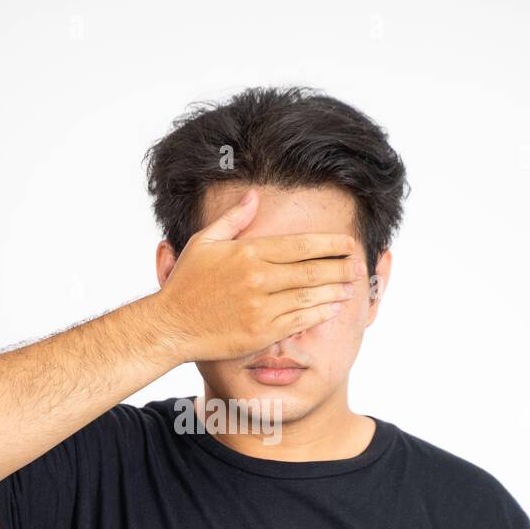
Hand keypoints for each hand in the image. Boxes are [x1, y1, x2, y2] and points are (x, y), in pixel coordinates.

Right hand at [156, 188, 365, 361]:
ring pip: (310, 296)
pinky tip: (333, 307)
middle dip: (340, 266)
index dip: (330, 244)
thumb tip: (255, 196)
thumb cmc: (186, 284)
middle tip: (358, 264)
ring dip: (336, 290)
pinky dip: (320, 313)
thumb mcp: (205, 242)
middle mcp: (259, 279)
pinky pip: (300, 321)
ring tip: (351, 285)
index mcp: (248, 253)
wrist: (171, 325)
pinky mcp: (262, 332)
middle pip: (312, 270)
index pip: (301, 245)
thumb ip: (234, 219)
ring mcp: (261, 307)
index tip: (348, 243)